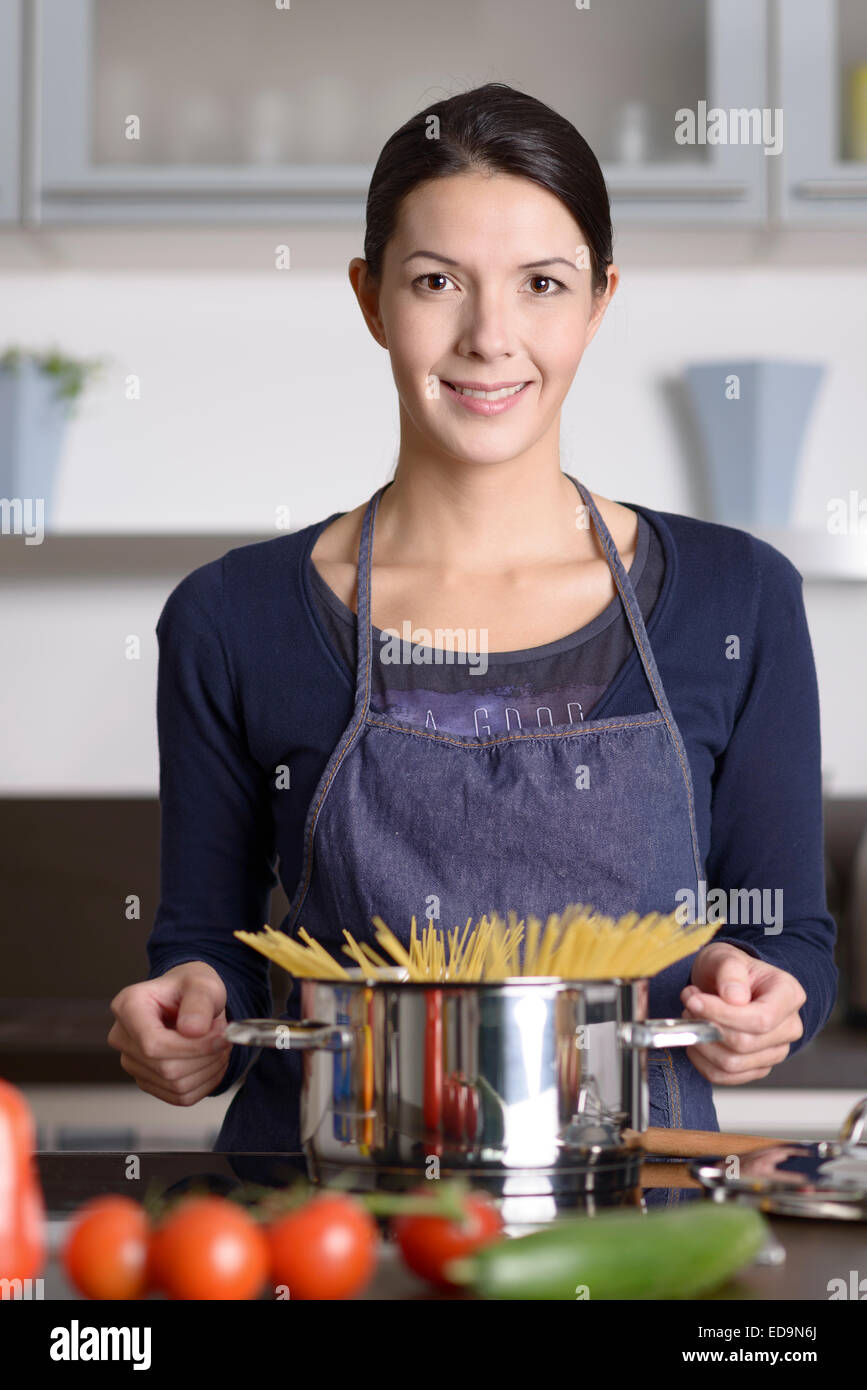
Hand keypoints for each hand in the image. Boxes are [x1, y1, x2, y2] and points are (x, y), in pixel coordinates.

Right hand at [108, 962, 231, 1104]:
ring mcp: (132, 1062)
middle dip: (205, 1056)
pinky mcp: (146, 1080)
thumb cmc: (191, 987)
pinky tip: (211, 1060)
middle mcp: (123, 1037)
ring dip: (209, 1069)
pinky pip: (179, 1096)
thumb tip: (192, 1030)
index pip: (153, 1043)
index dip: (192, 1047)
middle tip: (224, 1036)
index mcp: (128, 1006)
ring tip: (218, 1045)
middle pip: (165, 1068)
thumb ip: (199, 1002)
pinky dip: (205, 1082)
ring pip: (175, 1085)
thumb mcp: (202, 983)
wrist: (188, 999)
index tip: (221, 1036)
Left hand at [679, 942, 805, 1084]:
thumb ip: (730, 971)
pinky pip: (725, 1076)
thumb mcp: (726, 956)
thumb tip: (735, 998)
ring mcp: (775, 1051)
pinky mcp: (757, 1068)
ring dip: (702, 1042)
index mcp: (789, 995)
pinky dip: (702, 1060)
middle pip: (745, 1043)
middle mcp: (789, 1027)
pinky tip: (697, 1038)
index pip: (761, 1019)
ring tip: (694, 1017)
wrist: (727, 984)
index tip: (694, 1001)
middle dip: (708, 1025)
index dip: (724, 1015)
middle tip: (690, 1004)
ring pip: (733, 1063)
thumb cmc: (730, 970)